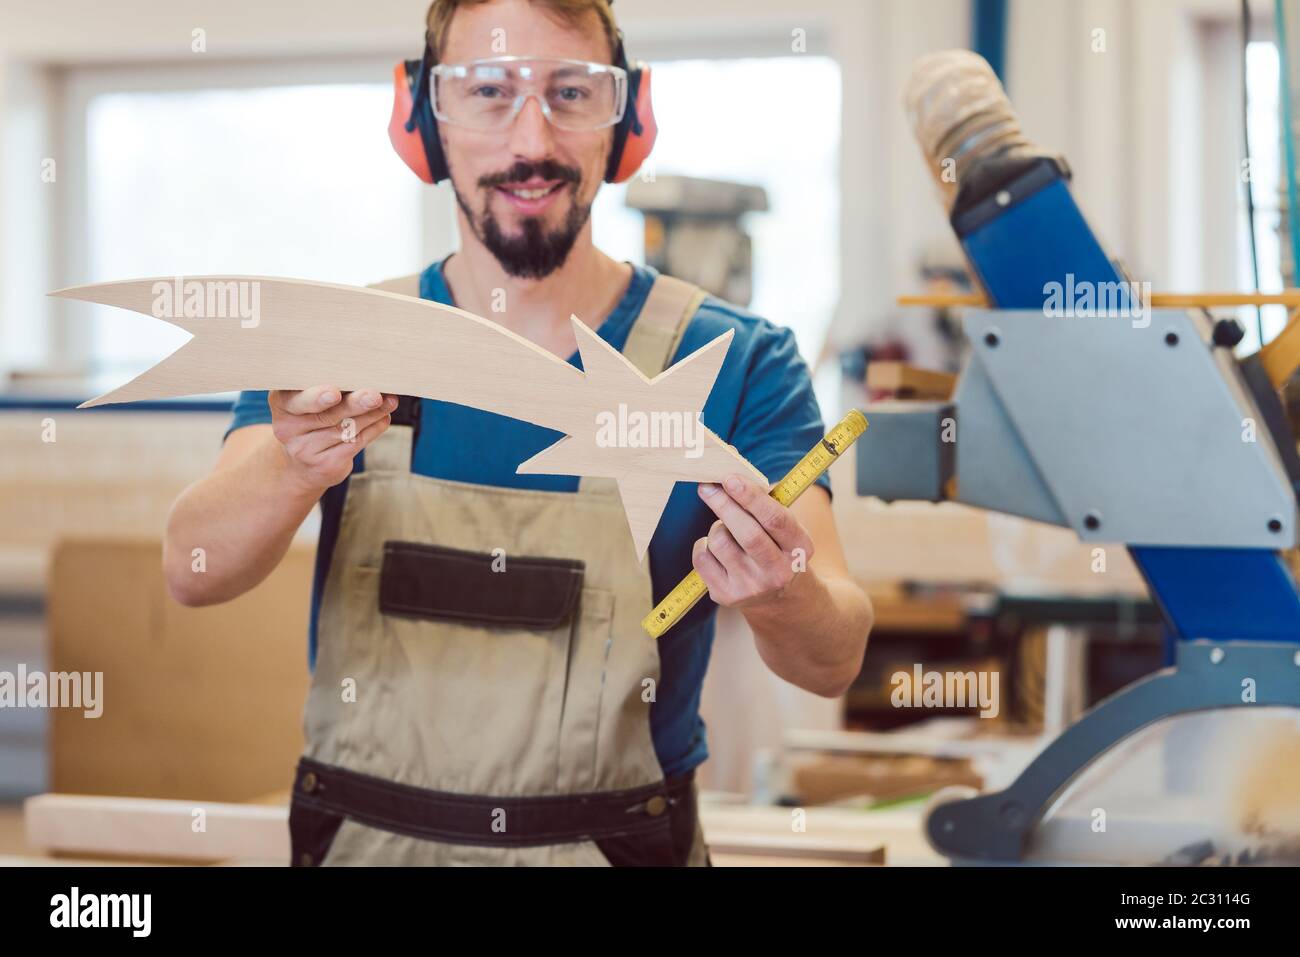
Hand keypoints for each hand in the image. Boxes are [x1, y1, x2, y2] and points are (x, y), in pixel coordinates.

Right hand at [268, 386, 398, 491]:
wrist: (300, 463)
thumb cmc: (310, 417)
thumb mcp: (306, 399)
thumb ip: (328, 386)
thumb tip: (366, 373)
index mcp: (281, 403)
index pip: (296, 399)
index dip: (315, 397)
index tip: (334, 392)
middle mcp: (288, 428)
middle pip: (326, 415)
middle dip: (353, 404)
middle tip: (373, 396)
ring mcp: (305, 450)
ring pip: (346, 429)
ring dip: (372, 413)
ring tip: (390, 400)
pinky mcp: (325, 465)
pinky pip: (355, 443)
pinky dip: (373, 428)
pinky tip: (384, 416)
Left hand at [693, 473, 814, 608]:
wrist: (779, 596)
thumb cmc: (776, 545)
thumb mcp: (784, 526)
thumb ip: (764, 498)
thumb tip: (730, 464)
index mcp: (799, 548)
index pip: (775, 519)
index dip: (751, 497)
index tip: (730, 478)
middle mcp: (778, 572)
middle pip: (747, 534)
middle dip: (724, 505)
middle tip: (708, 487)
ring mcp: (752, 587)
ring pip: (721, 543)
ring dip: (717, 527)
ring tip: (725, 529)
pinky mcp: (727, 596)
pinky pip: (702, 558)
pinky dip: (703, 544)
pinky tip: (716, 548)